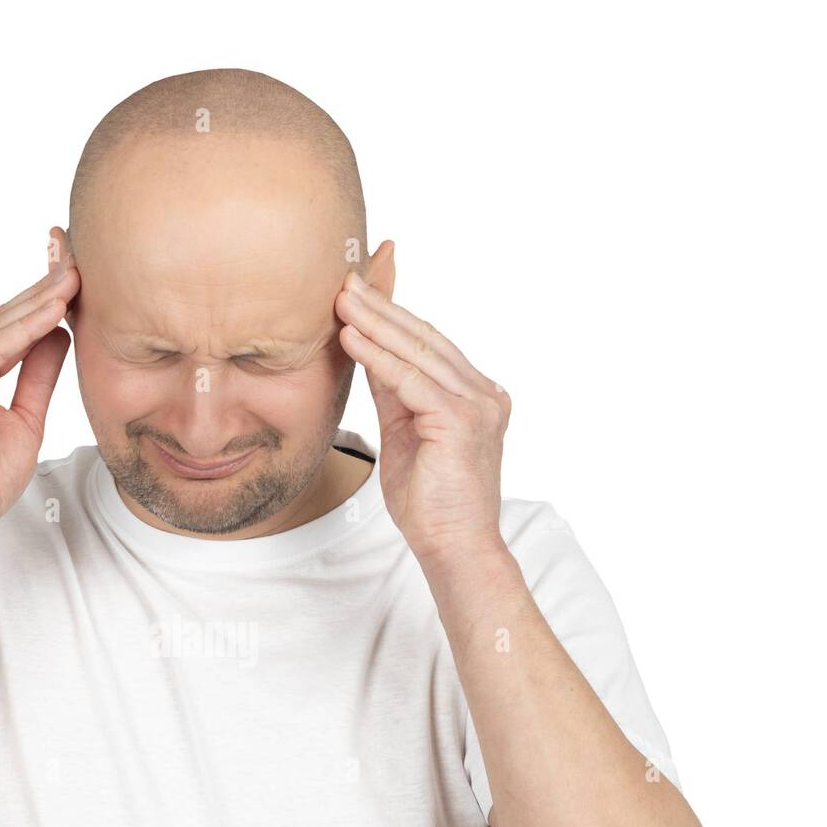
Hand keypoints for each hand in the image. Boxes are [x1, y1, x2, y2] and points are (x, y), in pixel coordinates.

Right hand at [0, 225, 80, 542]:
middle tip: (77, 253)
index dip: (41, 300)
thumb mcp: (26, 419)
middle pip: (1, 316)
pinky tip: (56, 308)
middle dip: (41, 285)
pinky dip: (26, 326)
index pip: (7, 327)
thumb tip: (59, 333)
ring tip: (77, 273)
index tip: (74, 273)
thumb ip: (37, 374)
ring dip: (40, 299)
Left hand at [334, 241, 510, 565]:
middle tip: (346, 280)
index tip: (360, 291)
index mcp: (476, 395)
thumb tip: (367, 352)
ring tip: (341, 300)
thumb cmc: (430, 502)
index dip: (395, 315)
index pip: (430, 344)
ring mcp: (477, 405)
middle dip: (383, 308)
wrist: (454, 547)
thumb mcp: (404, 434)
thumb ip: (393, 394)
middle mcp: (484, 394)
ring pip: (418, 352)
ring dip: (375, 323)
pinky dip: (377, 357)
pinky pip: (410, 380)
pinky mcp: (460, 421)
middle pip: (425, 339)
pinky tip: (350, 339)